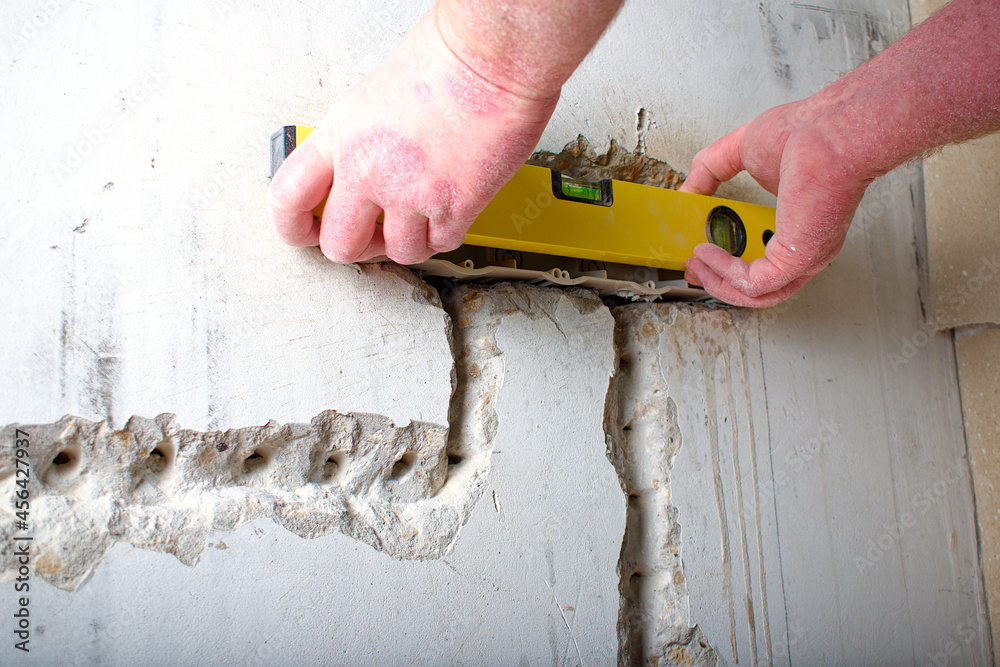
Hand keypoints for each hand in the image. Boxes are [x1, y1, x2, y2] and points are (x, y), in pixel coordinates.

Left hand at [267, 10, 558, 264]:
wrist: (492, 58)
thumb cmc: (446, 60)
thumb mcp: (376, 95)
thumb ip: (360, 140)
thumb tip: (358, 170)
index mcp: (341, 136)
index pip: (288, 198)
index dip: (292, 225)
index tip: (306, 230)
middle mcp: (368, 169)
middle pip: (340, 245)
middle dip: (357, 245)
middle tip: (371, 234)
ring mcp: (411, 193)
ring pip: (398, 253)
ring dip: (409, 242)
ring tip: (419, 218)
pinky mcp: (453, 206)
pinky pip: (441, 243)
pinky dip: (446, 233)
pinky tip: (449, 209)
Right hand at [679, 100, 874, 306]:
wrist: (828, 132)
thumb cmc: (807, 133)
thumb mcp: (741, 150)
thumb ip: (710, 170)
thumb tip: (688, 190)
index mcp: (800, 226)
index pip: (765, 259)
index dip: (730, 262)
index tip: (701, 253)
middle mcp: (808, 248)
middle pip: (760, 286)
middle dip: (720, 283)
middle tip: (694, 269)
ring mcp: (805, 258)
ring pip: (757, 295)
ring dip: (719, 285)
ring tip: (695, 266)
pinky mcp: (796, 261)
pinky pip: (754, 283)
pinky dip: (724, 273)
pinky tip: (706, 252)